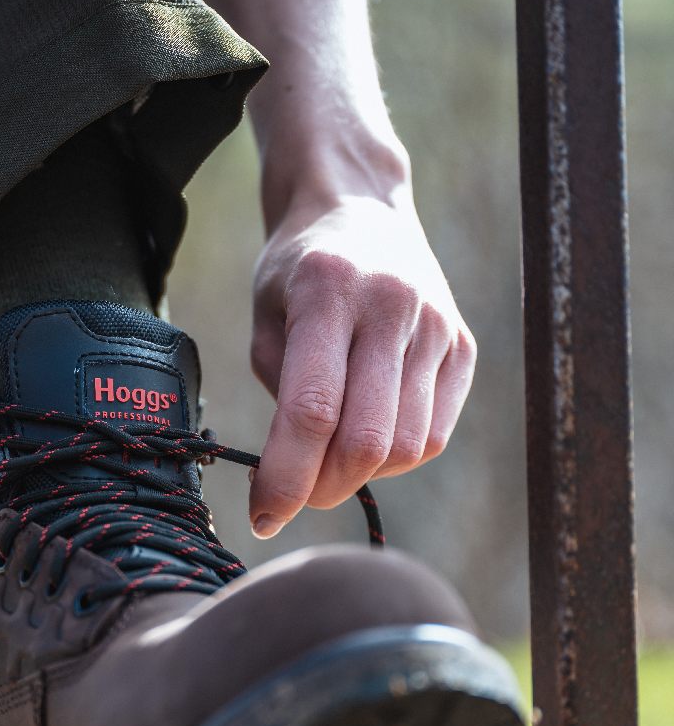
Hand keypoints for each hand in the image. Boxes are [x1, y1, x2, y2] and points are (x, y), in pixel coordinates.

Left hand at [248, 192, 476, 537]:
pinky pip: (433, 435)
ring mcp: (437, 326)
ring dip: (360, 476)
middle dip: (323, 488)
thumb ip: (279, 390)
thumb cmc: (298, 270)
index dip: (286, 478)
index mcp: (328, 291)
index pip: (312, 410)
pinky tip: (366, 437)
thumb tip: (294, 476)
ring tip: (329, 461)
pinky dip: (394, 458)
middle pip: (367, 440)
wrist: (361, 207)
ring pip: (406, 447)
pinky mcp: (462, 347)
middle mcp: (393, 305)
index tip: (262, 518)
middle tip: (295, 497)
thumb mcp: (266, 316)